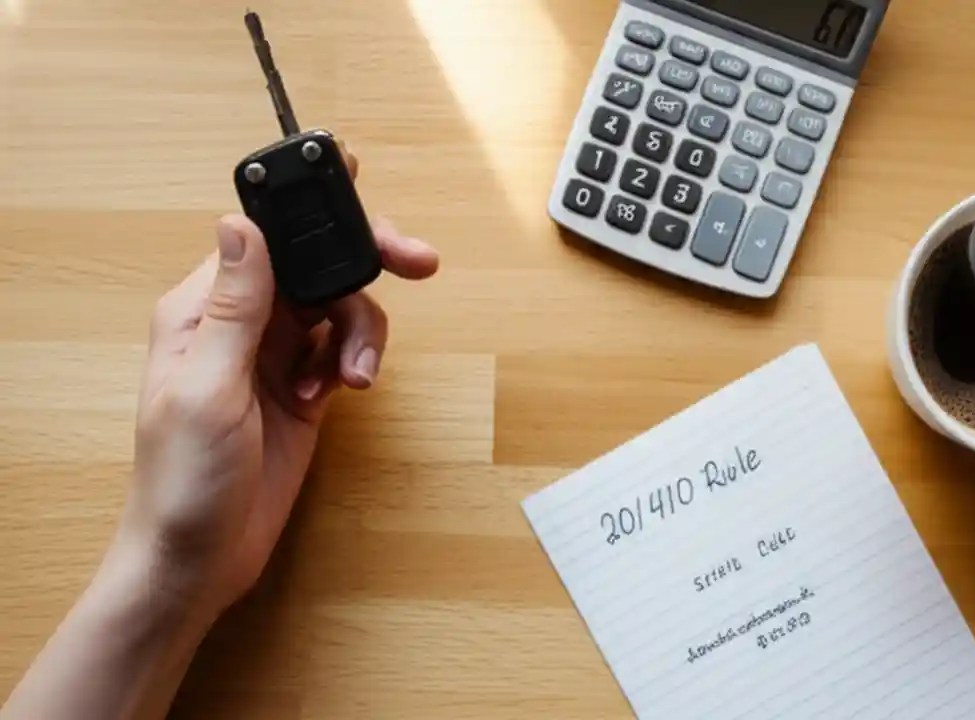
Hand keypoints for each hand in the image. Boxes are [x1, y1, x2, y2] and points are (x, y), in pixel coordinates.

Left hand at [117, 150, 438, 619]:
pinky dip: (354, 362)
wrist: (201, 561)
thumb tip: (242, 222)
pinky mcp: (303, 388)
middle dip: (366, 260)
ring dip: (361, 334)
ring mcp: (275, 356)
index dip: (311, 209)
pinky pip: (344, 349)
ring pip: (341, 308)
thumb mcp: (208, 389)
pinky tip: (336, 393)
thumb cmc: (185, 482)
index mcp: (203, 309)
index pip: (266, 237)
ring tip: (353, 378)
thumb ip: (233, 307)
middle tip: (420, 259)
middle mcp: (241, 323)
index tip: (353, 178)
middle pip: (316, 265)